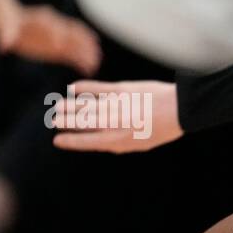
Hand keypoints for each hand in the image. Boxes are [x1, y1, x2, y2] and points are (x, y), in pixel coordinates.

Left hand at [0, 5, 101, 73]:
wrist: (12, 19)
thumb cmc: (9, 21)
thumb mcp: (6, 25)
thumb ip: (7, 35)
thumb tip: (3, 46)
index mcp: (44, 19)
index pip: (54, 26)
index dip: (57, 35)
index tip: (61, 47)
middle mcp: (56, 27)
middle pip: (72, 34)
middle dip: (81, 44)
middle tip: (90, 54)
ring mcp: (60, 37)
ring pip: (77, 44)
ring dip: (86, 53)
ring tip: (95, 63)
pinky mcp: (59, 48)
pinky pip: (73, 54)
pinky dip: (82, 60)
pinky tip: (89, 69)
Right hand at [51, 80, 182, 152]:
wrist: (179, 109)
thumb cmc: (163, 128)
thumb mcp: (141, 143)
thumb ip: (119, 143)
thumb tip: (99, 142)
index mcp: (120, 141)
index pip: (88, 142)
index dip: (71, 141)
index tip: (58, 140)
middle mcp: (115, 124)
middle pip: (82, 123)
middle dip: (65, 122)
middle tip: (53, 121)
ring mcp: (117, 107)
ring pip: (85, 107)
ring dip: (69, 106)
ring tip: (57, 107)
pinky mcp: (121, 90)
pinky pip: (96, 89)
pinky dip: (83, 88)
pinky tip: (73, 89)